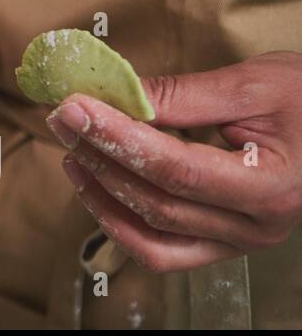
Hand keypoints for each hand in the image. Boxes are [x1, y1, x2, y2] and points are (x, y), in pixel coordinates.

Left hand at [47, 51, 301, 272]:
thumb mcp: (253, 84)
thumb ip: (183, 94)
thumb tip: (116, 95)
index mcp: (271, 185)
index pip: (176, 167)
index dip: (118, 138)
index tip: (75, 108)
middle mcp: (255, 226)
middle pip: (158, 200)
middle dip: (101, 157)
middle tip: (63, 117)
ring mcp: (237, 242)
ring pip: (152, 234)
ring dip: (101, 194)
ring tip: (73, 151)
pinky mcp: (220, 244)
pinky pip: (160, 251)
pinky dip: (120, 223)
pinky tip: (96, 187)